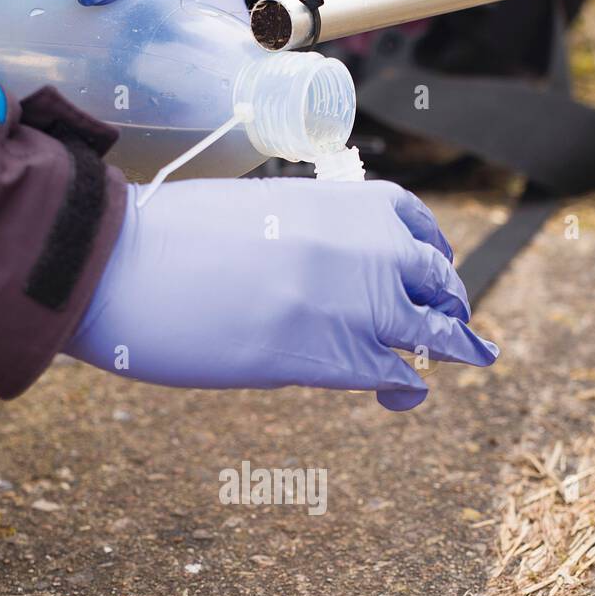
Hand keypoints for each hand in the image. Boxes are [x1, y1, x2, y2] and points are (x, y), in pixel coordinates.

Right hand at [65, 178, 497, 411]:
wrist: (128, 264)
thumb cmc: (165, 240)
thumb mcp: (250, 214)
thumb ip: (295, 237)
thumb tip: (303, 273)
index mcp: (338, 200)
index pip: (410, 222)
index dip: (429, 251)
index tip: (432, 266)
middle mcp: (364, 247)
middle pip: (435, 279)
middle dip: (450, 303)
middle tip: (456, 324)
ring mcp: (357, 303)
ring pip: (435, 331)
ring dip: (453, 346)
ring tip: (467, 356)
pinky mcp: (334, 357)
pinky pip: (400, 374)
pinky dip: (408, 386)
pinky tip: (400, 394)